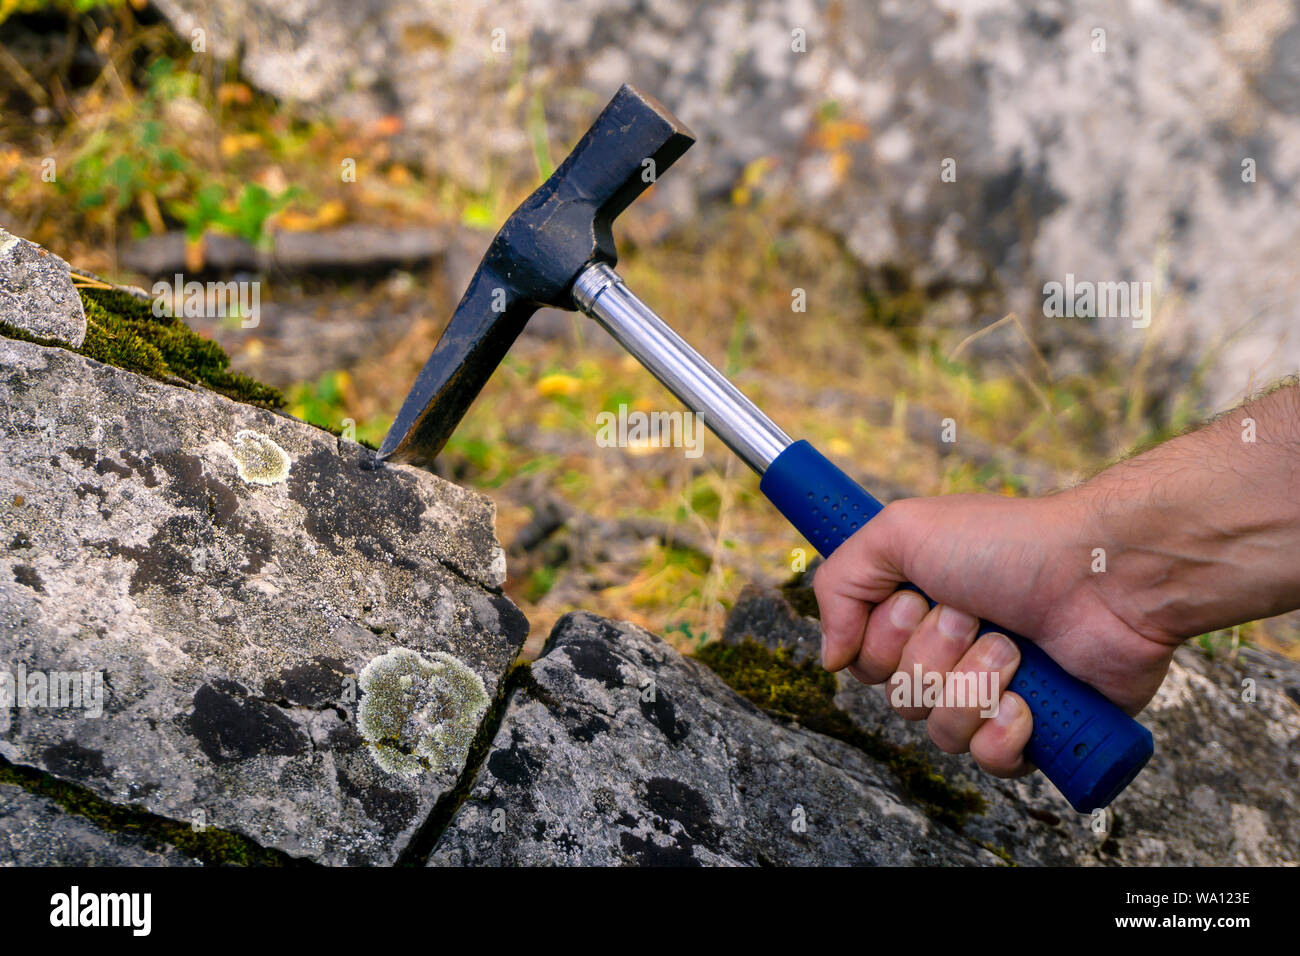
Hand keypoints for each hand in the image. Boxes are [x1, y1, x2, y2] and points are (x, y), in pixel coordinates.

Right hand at [813, 491, 1180, 777]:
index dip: (882, 640)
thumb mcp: (899, 530)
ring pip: (941, 732)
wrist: (1102, 573)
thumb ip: (839, 582)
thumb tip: (830, 658)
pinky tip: (1028, 700)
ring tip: (1012, 647)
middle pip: (898, 699)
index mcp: (919, 613)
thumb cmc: (1010, 543)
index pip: (864, 663)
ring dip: (973, 684)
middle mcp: (952, 656)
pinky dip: (1004, 731)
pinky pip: (989, 762)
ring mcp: (994, 695)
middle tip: (973, 614)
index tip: (915, 600)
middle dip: (934, 655)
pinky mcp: (1038, 731)